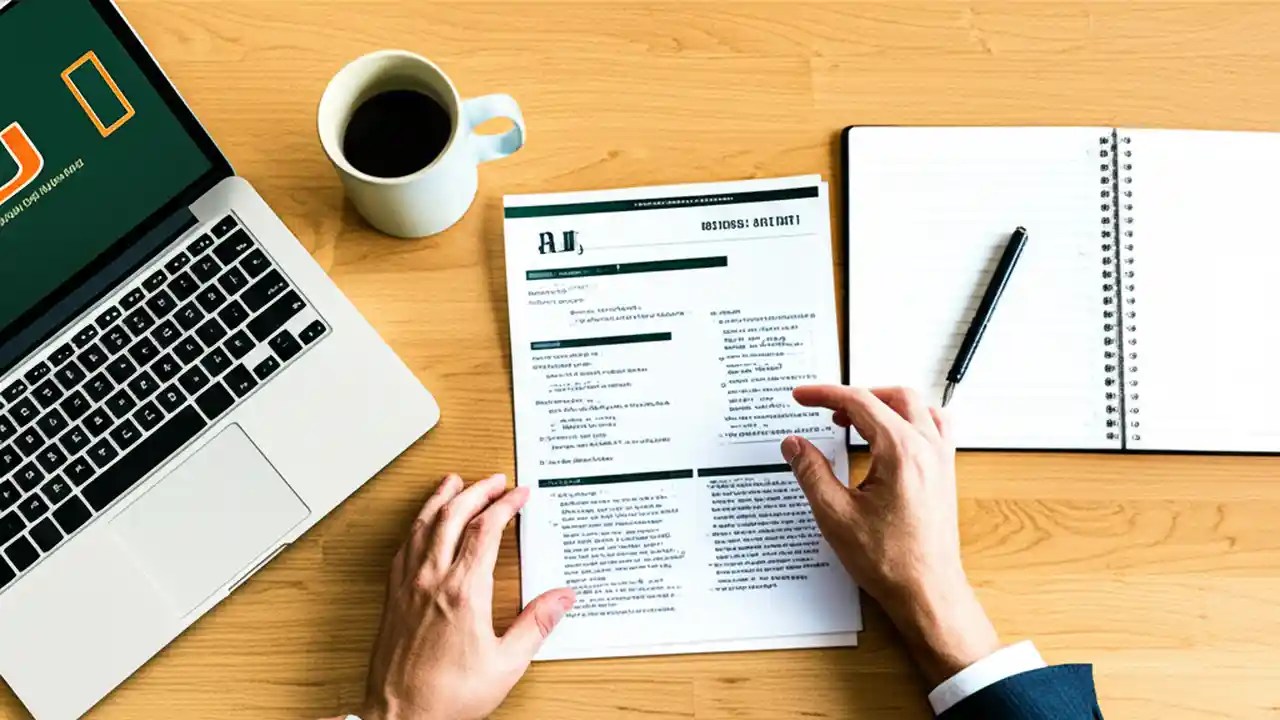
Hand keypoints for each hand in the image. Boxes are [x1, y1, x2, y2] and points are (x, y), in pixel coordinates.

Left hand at [357, 474, 574, 719]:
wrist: (401, 715)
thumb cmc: (448, 696)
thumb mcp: (506, 664)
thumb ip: (535, 625)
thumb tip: (561, 598)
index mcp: (463, 591)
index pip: (486, 529)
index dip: (505, 505)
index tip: (518, 494)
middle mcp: (432, 580)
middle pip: (453, 515)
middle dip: (477, 491)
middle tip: (494, 481)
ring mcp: (408, 585)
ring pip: (424, 525)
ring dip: (442, 498)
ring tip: (454, 483)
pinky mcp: (393, 596)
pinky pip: (404, 546)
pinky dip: (418, 524)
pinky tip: (423, 523)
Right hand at [782, 386, 998, 685]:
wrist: (927, 592)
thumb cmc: (890, 561)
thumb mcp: (835, 514)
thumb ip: (811, 472)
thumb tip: (795, 444)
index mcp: (900, 451)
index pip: (859, 403)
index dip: (825, 394)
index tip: (803, 397)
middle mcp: (927, 448)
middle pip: (892, 396)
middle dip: (855, 396)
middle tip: (826, 410)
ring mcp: (941, 460)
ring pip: (917, 407)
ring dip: (885, 404)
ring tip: (856, 419)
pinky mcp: (945, 474)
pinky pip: (934, 427)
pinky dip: (910, 420)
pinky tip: (891, 437)